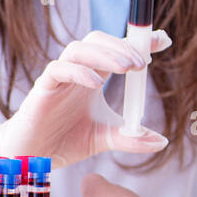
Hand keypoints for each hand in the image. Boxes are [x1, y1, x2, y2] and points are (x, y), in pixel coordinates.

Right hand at [0, 29, 172, 167]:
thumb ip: (131, 138)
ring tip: (127, 67)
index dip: (137, 41)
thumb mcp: (105, 138)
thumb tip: (162, 141)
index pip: (116, 49)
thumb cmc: (65, 141)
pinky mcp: (42, 88)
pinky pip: (58, 70)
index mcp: (93, 77)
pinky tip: (96, 82)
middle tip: (144, 62)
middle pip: (97, 41)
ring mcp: (59, 78)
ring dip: (104, 54)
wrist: (33, 157)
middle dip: (122, 46)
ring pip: (78, 50)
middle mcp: (77, 71)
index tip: (162, 39)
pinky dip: (78, 72)